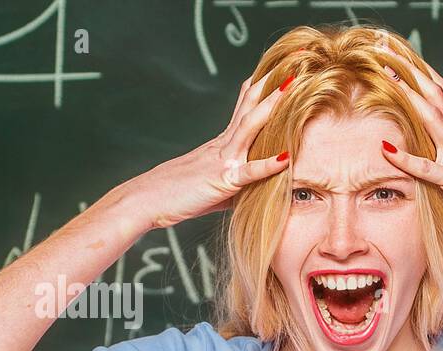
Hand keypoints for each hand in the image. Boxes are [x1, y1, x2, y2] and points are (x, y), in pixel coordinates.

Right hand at [127, 69, 292, 229]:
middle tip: (297, 58)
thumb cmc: (177, 195)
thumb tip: (257, 187)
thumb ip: (237, 181)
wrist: (145, 200)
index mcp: (221, 143)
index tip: (283, 66)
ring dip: (272, 106)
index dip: (264, 86)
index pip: (245, 107)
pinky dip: (266, 165)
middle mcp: (223, 144)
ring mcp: (222, 159)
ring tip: (293, 86)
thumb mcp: (213, 183)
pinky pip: (247, 172)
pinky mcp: (221, 180)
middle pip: (251, 106)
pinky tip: (285, 157)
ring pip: (250, 127)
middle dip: (274, 83)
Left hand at [377, 52, 442, 241]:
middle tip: (387, 48)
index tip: (403, 56)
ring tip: (385, 76)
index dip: (423, 74)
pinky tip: (387, 150)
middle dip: (411, 72)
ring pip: (432, 119)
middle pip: (435, 96)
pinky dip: (407, 159)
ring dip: (408, 96)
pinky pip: (429, 169)